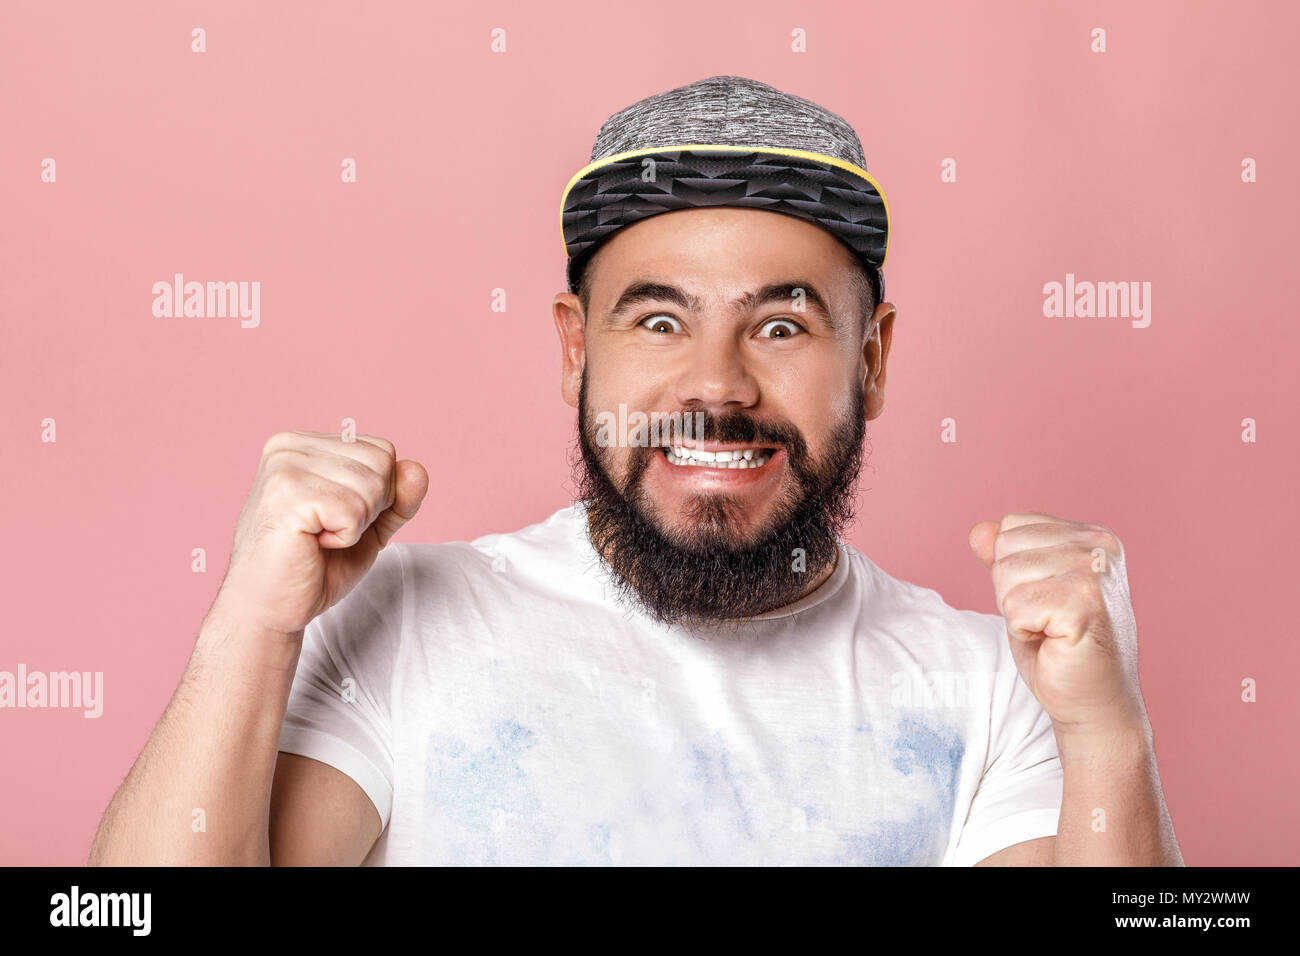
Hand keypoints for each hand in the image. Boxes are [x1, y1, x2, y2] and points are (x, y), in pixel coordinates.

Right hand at [214, 429, 428, 637]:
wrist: (270, 608)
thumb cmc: (315, 566)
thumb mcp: (370, 526)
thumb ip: (398, 497)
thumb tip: (418, 469)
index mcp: (305, 444)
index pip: (383, 451)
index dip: (378, 497)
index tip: (336, 519)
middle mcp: (290, 446)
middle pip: (382, 465)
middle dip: (370, 510)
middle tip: (326, 533)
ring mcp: (285, 466)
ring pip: (372, 487)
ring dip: (355, 526)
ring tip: (317, 538)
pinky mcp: (287, 495)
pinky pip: (354, 511)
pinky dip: (344, 538)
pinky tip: (311, 544)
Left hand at [968, 512, 1148, 736]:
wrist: (1093, 702)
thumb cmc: (1058, 648)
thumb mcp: (1023, 592)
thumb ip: (1002, 557)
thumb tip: (978, 529)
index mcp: (1089, 535)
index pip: (1010, 527)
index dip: (1012, 571)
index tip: (1045, 600)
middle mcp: (1098, 546)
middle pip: (1005, 549)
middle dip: (1011, 591)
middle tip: (1047, 620)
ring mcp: (1094, 573)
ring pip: (1006, 576)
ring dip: (1017, 613)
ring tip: (1052, 631)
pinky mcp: (1084, 605)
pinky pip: (1015, 608)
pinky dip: (1023, 632)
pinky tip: (1054, 643)